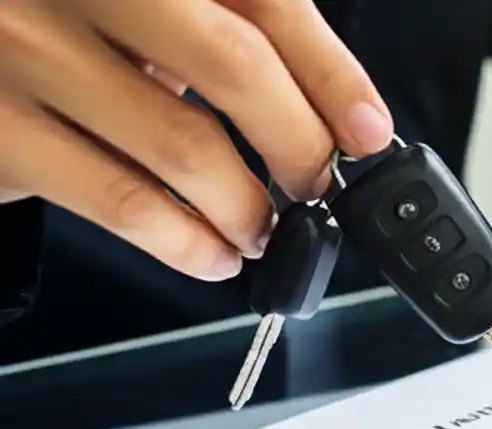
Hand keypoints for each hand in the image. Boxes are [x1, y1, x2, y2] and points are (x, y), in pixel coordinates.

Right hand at [0, 0, 392, 279]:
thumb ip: (223, 25)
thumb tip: (334, 113)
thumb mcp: (146, 3)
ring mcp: (27, 52)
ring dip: (248, 209)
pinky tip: (212, 253)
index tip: (368, 131)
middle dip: (299, 144)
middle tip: (317, 183)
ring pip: (185, 146)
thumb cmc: (61, 17)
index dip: (331, 73)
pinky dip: (188, 243)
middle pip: (234, 64)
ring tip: (264, 228)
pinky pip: (122, 201)